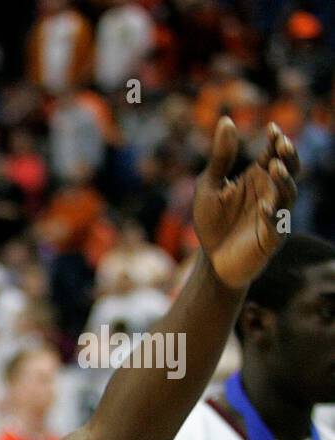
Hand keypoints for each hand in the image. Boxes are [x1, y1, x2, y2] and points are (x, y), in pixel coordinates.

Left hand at [193, 118, 298, 288]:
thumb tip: (226, 120)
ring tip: (273, 166)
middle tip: (281, 143)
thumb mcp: (209, 186)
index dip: (275, 141)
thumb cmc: (211, 222)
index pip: (272, 154)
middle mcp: (270, 192)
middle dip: (287, 156)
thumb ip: (220, 157)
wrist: (211, 261)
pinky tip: (263, 207)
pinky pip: (276, 225)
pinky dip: (271, 215)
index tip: (271, 129)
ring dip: (283, 180)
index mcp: (257, 177)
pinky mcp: (271, 237)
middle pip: (288, 169)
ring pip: (287, 193)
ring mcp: (275, 214)